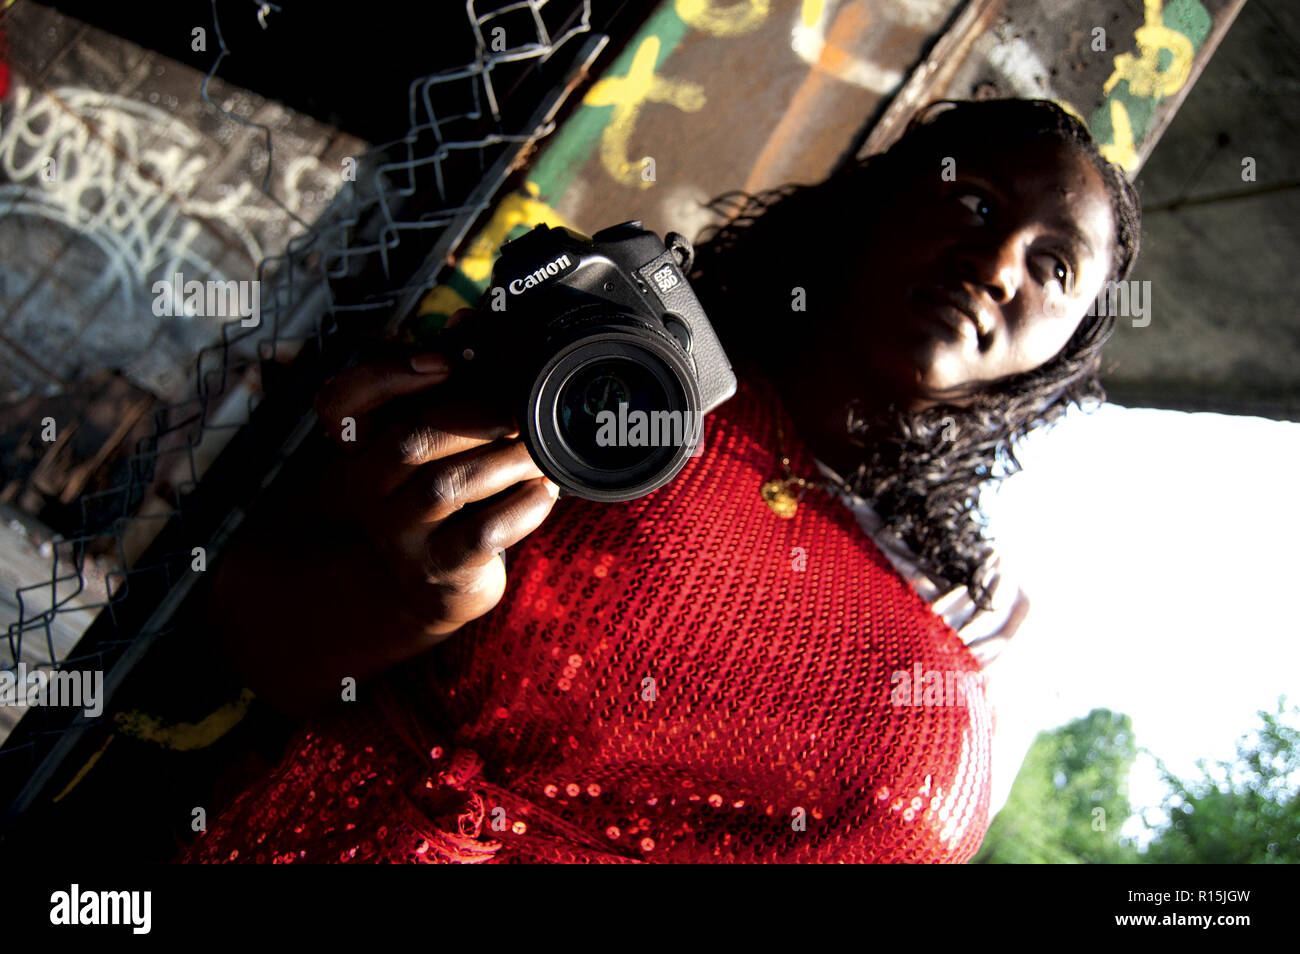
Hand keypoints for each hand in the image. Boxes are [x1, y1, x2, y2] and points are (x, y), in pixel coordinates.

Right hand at [313, 310, 559, 640]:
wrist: (439, 583)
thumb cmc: (445, 498)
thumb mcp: (434, 442)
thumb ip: (445, 387)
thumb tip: (468, 320)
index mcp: (361, 450)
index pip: (339, 406)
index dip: (384, 377)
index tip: (441, 362)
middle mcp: (369, 491)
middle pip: (410, 440)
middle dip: (475, 418)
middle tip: (520, 410)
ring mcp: (400, 535)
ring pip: (450, 485)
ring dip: (506, 460)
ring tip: (539, 451)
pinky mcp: (439, 569)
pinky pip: (482, 532)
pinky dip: (520, 507)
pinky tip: (543, 492)